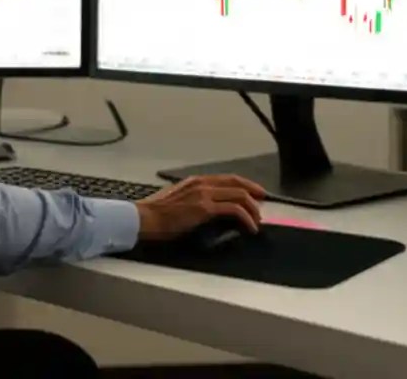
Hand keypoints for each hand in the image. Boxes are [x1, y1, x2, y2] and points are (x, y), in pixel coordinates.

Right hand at [134, 175, 266, 240]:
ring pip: (239, 196)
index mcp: (196, 181)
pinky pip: (234, 210)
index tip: (256, 193)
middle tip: (262, 206)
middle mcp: (202, 183)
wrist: (145, 218)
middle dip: (254, 194)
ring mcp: (204, 194)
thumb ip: (194, 199)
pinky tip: (250, 228)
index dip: (245, 184)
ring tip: (256, 222)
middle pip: (237, 184)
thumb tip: (209, 208)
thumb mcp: (178, 199)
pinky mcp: (205, 208)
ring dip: (253, 209)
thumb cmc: (156, 213)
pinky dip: (246, 218)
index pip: (228, 178)